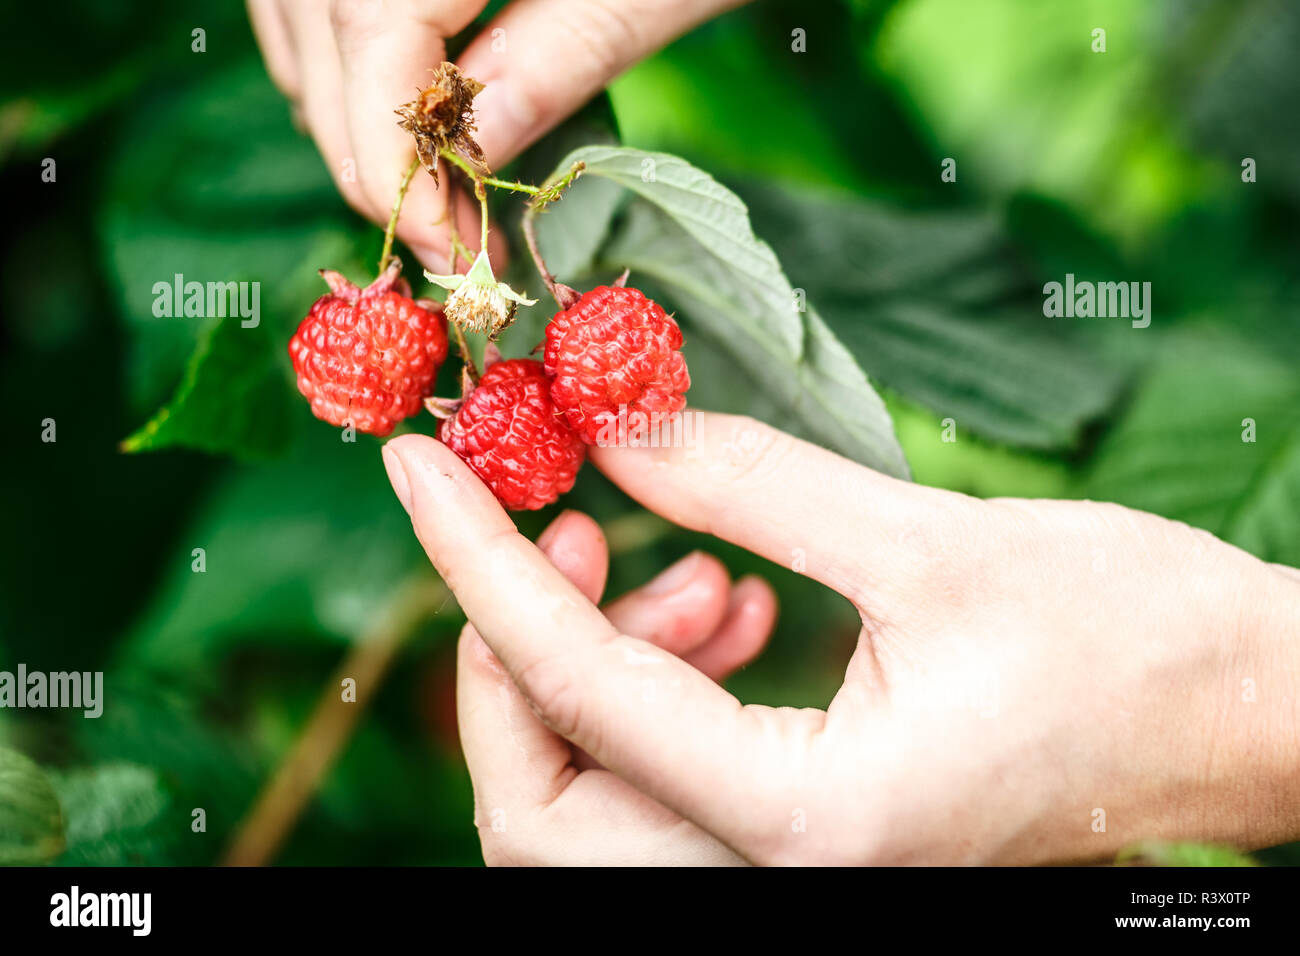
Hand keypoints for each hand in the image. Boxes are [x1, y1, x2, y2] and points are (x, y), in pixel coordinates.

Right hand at [248, 0, 742, 266]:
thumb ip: (559, 57)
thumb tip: (470, 164)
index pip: (369, 28)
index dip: (398, 159)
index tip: (454, 251)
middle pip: (320, 31)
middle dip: (376, 159)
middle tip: (457, 246)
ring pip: (301, 18)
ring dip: (355, 117)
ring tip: (441, 194)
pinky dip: (345, 60)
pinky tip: (414, 113)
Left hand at [381, 412, 1299, 864]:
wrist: (1244, 717)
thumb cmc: (1135, 640)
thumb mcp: (932, 545)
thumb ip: (752, 488)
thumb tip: (613, 422)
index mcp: (805, 826)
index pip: (572, 690)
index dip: (475, 565)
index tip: (417, 468)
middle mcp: (780, 879)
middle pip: (544, 800)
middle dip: (520, 649)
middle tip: (568, 521)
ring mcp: (791, 872)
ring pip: (597, 796)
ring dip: (603, 661)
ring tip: (693, 565)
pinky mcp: (810, 837)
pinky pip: (670, 782)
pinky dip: (663, 685)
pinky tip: (734, 600)